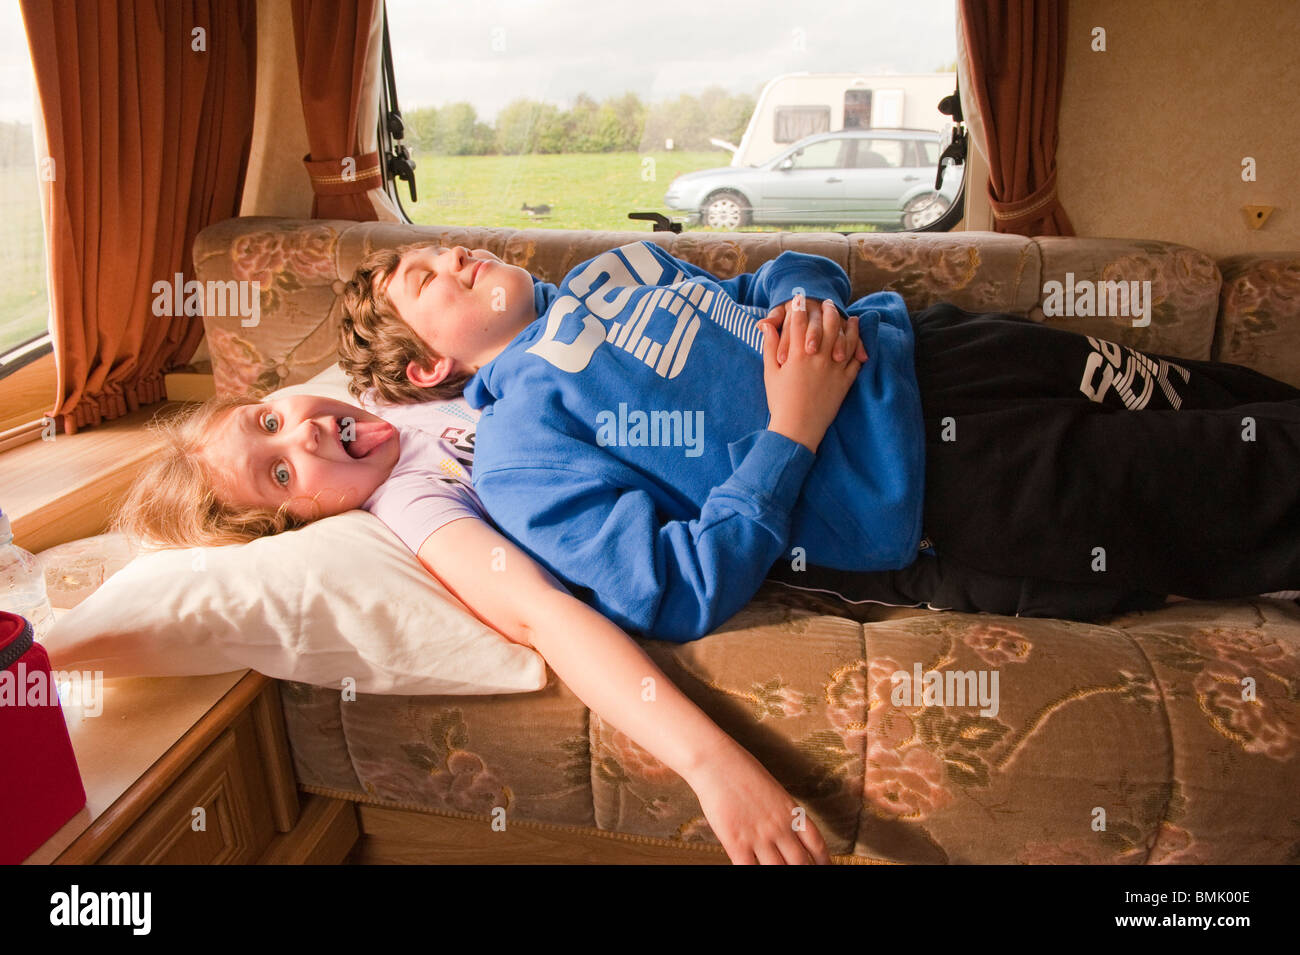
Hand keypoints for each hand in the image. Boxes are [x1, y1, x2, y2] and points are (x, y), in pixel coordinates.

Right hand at [687, 747, 831, 864]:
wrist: (716, 761)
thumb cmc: (740, 769)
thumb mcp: (771, 790)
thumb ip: (780, 813)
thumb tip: (783, 831)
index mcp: (791, 811)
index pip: (816, 843)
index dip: (823, 860)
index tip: (823, 866)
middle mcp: (779, 826)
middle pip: (799, 862)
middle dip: (802, 870)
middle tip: (799, 872)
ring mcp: (759, 836)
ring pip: (777, 870)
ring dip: (779, 874)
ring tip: (776, 873)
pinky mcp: (736, 843)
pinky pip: (749, 869)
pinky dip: (754, 873)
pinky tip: (752, 870)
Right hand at [758, 293, 863, 453]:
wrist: (798, 428)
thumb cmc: (780, 401)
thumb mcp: (770, 372)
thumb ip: (770, 345)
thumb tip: (767, 324)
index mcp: (796, 355)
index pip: (798, 322)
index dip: (798, 307)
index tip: (799, 298)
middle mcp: (817, 358)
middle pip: (825, 324)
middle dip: (826, 310)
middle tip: (825, 303)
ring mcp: (834, 369)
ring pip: (844, 337)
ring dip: (845, 323)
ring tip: (846, 315)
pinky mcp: (845, 381)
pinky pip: (855, 358)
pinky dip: (858, 344)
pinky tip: (857, 336)